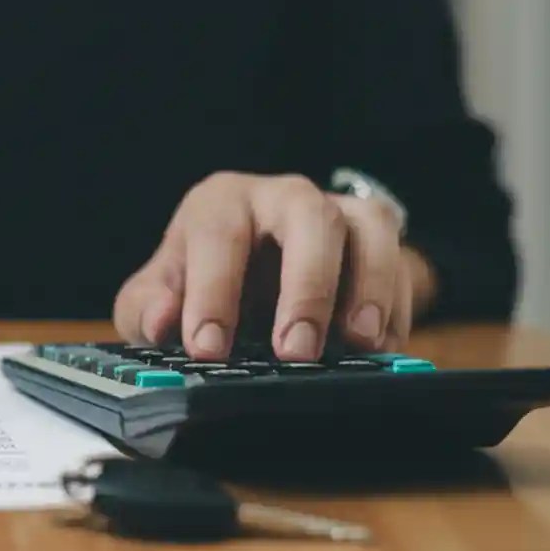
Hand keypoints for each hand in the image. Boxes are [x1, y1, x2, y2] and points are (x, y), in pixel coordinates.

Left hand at [113, 172, 432, 360]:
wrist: (249, 275)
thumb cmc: (196, 284)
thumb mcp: (157, 295)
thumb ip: (147, 308)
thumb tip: (161, 320)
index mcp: (221, 203)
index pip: (218, 235)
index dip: (214, 292)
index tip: (208, 349)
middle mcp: (282, 197)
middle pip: (307, 216)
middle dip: (306, 286)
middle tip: (295, 352)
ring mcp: (337, 213)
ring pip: (369, 225)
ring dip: (370, 285)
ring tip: (359, 344)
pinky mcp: (378, 243)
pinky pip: (402, 265)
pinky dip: (396, 310)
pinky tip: (380, 353)